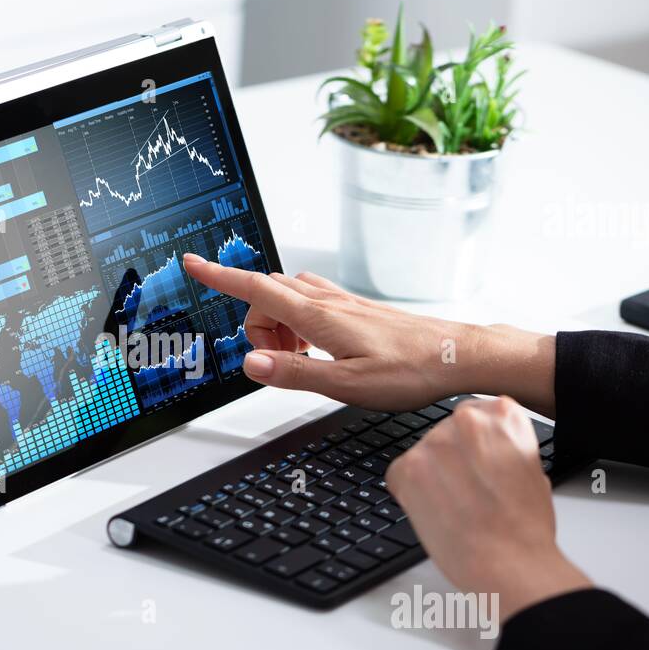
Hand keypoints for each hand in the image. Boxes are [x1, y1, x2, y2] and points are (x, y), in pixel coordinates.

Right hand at [181, 255, 556, 415]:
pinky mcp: (352, 307)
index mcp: (317, 317)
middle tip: (274, 362)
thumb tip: (249, 364)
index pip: (255, 289)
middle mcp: (326, 301)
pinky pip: (307, 302)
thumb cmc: (411, 370)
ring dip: (275, 323)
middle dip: (252, 324)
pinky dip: (296, 321)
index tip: (191, 263)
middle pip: (264, 295)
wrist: (456, 356)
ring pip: (285, 296)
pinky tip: (315, 349)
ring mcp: (340, 301)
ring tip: (299, 360)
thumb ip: (293, 374)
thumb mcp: (346, 386)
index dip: (218, 276)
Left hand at [386, 397, 590, 619]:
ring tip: (455, 505)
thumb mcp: (533, 469)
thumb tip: (488, 449)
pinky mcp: (408, 468)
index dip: (476, 446)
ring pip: (423, 454)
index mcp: (503, 414)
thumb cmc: (526, 526)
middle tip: (466, 490)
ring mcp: (434, 443)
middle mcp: (467, 420)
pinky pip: (399, 474)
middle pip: (446, 432)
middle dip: (451, 459)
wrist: (510, 563)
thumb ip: (506, 446)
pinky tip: (435, 510)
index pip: (476, 415)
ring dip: (432, 475)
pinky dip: (410, 492)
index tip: (479, 463)